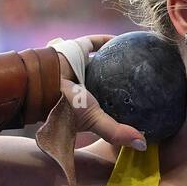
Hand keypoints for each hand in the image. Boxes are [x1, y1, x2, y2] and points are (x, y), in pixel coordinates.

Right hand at [59, 34, 145, 149]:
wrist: (42, 83)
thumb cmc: (65, 106)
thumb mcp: (94, 121)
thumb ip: (117, 132)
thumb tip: (143, 145)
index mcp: (86, 101)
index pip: (109, 101)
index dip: (123, 101)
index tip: (144, 100)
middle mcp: (83, 83)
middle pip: (107, 79)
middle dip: (122, 77)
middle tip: (143, 76)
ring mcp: (79, 65)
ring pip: (102, 60)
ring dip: (117, 57)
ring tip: (138, 56)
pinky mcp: (75, 48)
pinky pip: (96, 43)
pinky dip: (109, 41)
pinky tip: (127, 40)